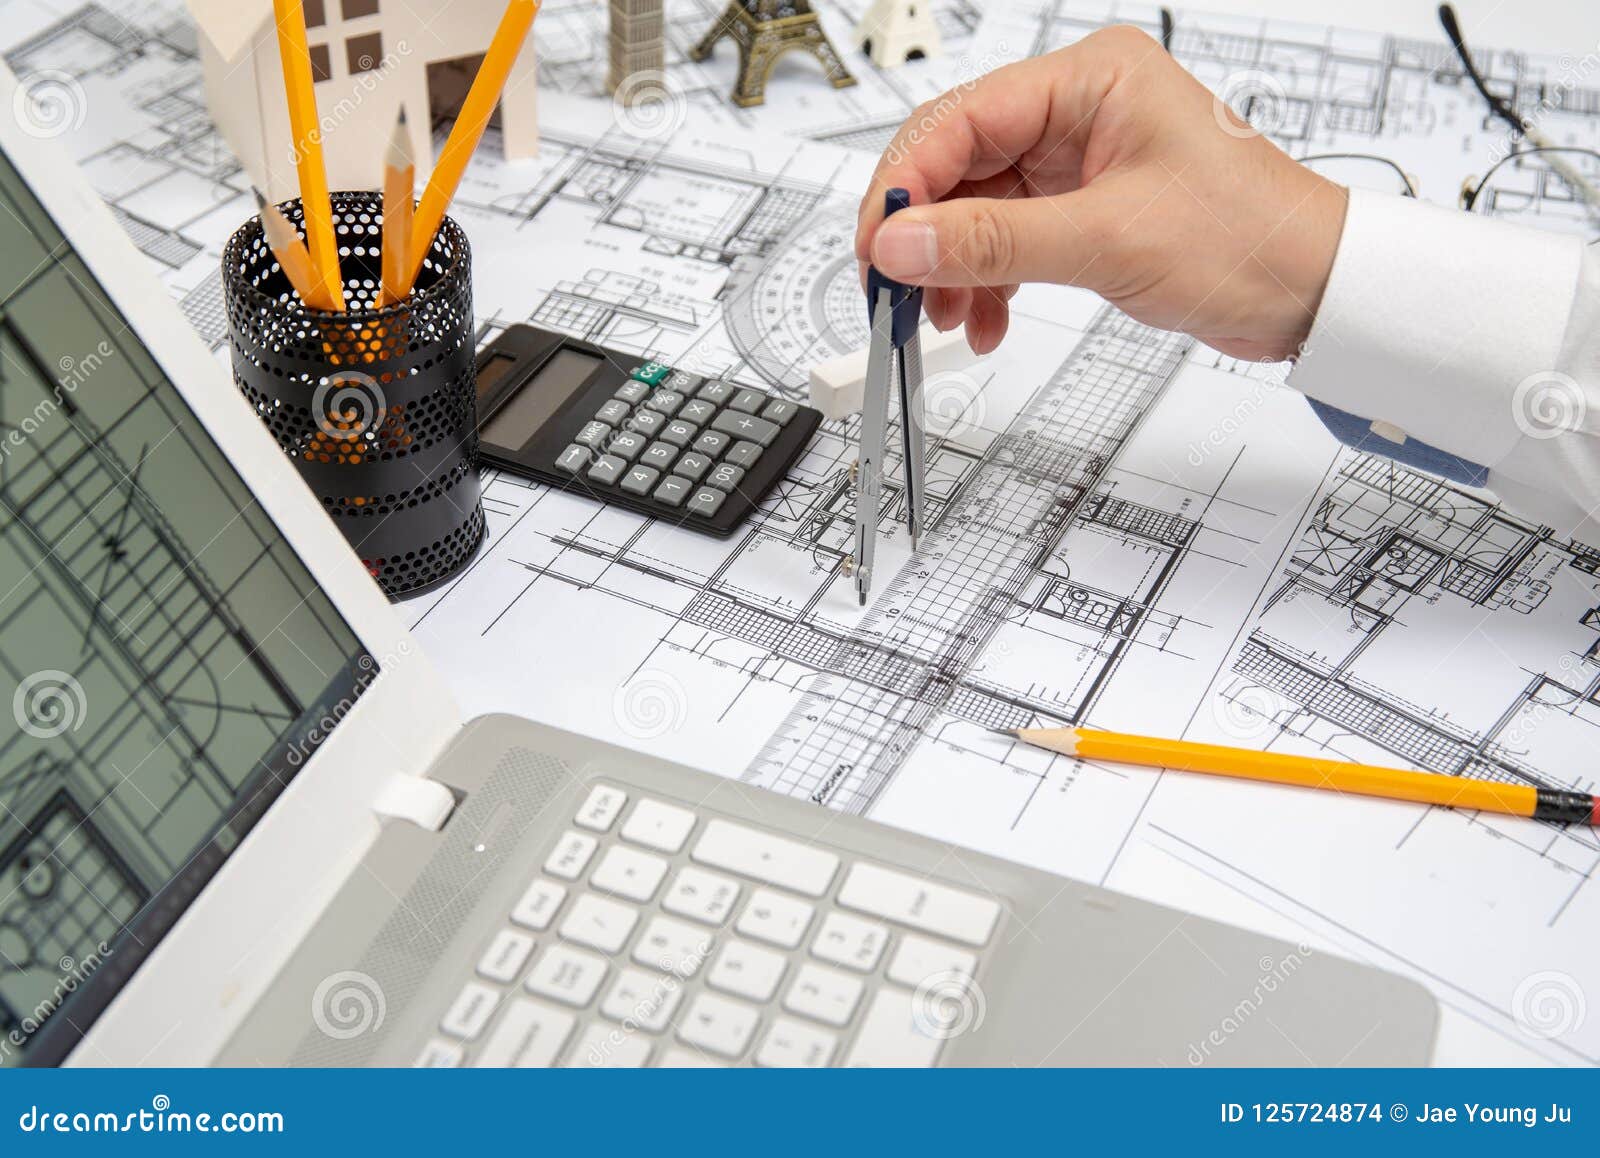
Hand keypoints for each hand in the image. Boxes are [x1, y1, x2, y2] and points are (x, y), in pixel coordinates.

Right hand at [856, 26, 1347, 360]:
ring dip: (952, 266)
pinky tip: (984, 319)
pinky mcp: (1083, 203)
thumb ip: (993, 243)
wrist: (1313, 289)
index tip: (877, 248)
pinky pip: (1007, 236)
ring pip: (976, 206)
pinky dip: (987, 280)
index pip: (959, 120)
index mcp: (1089, 79)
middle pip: (959, 163)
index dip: (907, 186)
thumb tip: (902, 244)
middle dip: (923, 234)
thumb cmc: (1249, 237)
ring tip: (940, 318)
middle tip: (891, 290)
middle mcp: (1078, 109)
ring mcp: (1078, 157)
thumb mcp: (1106, 241)